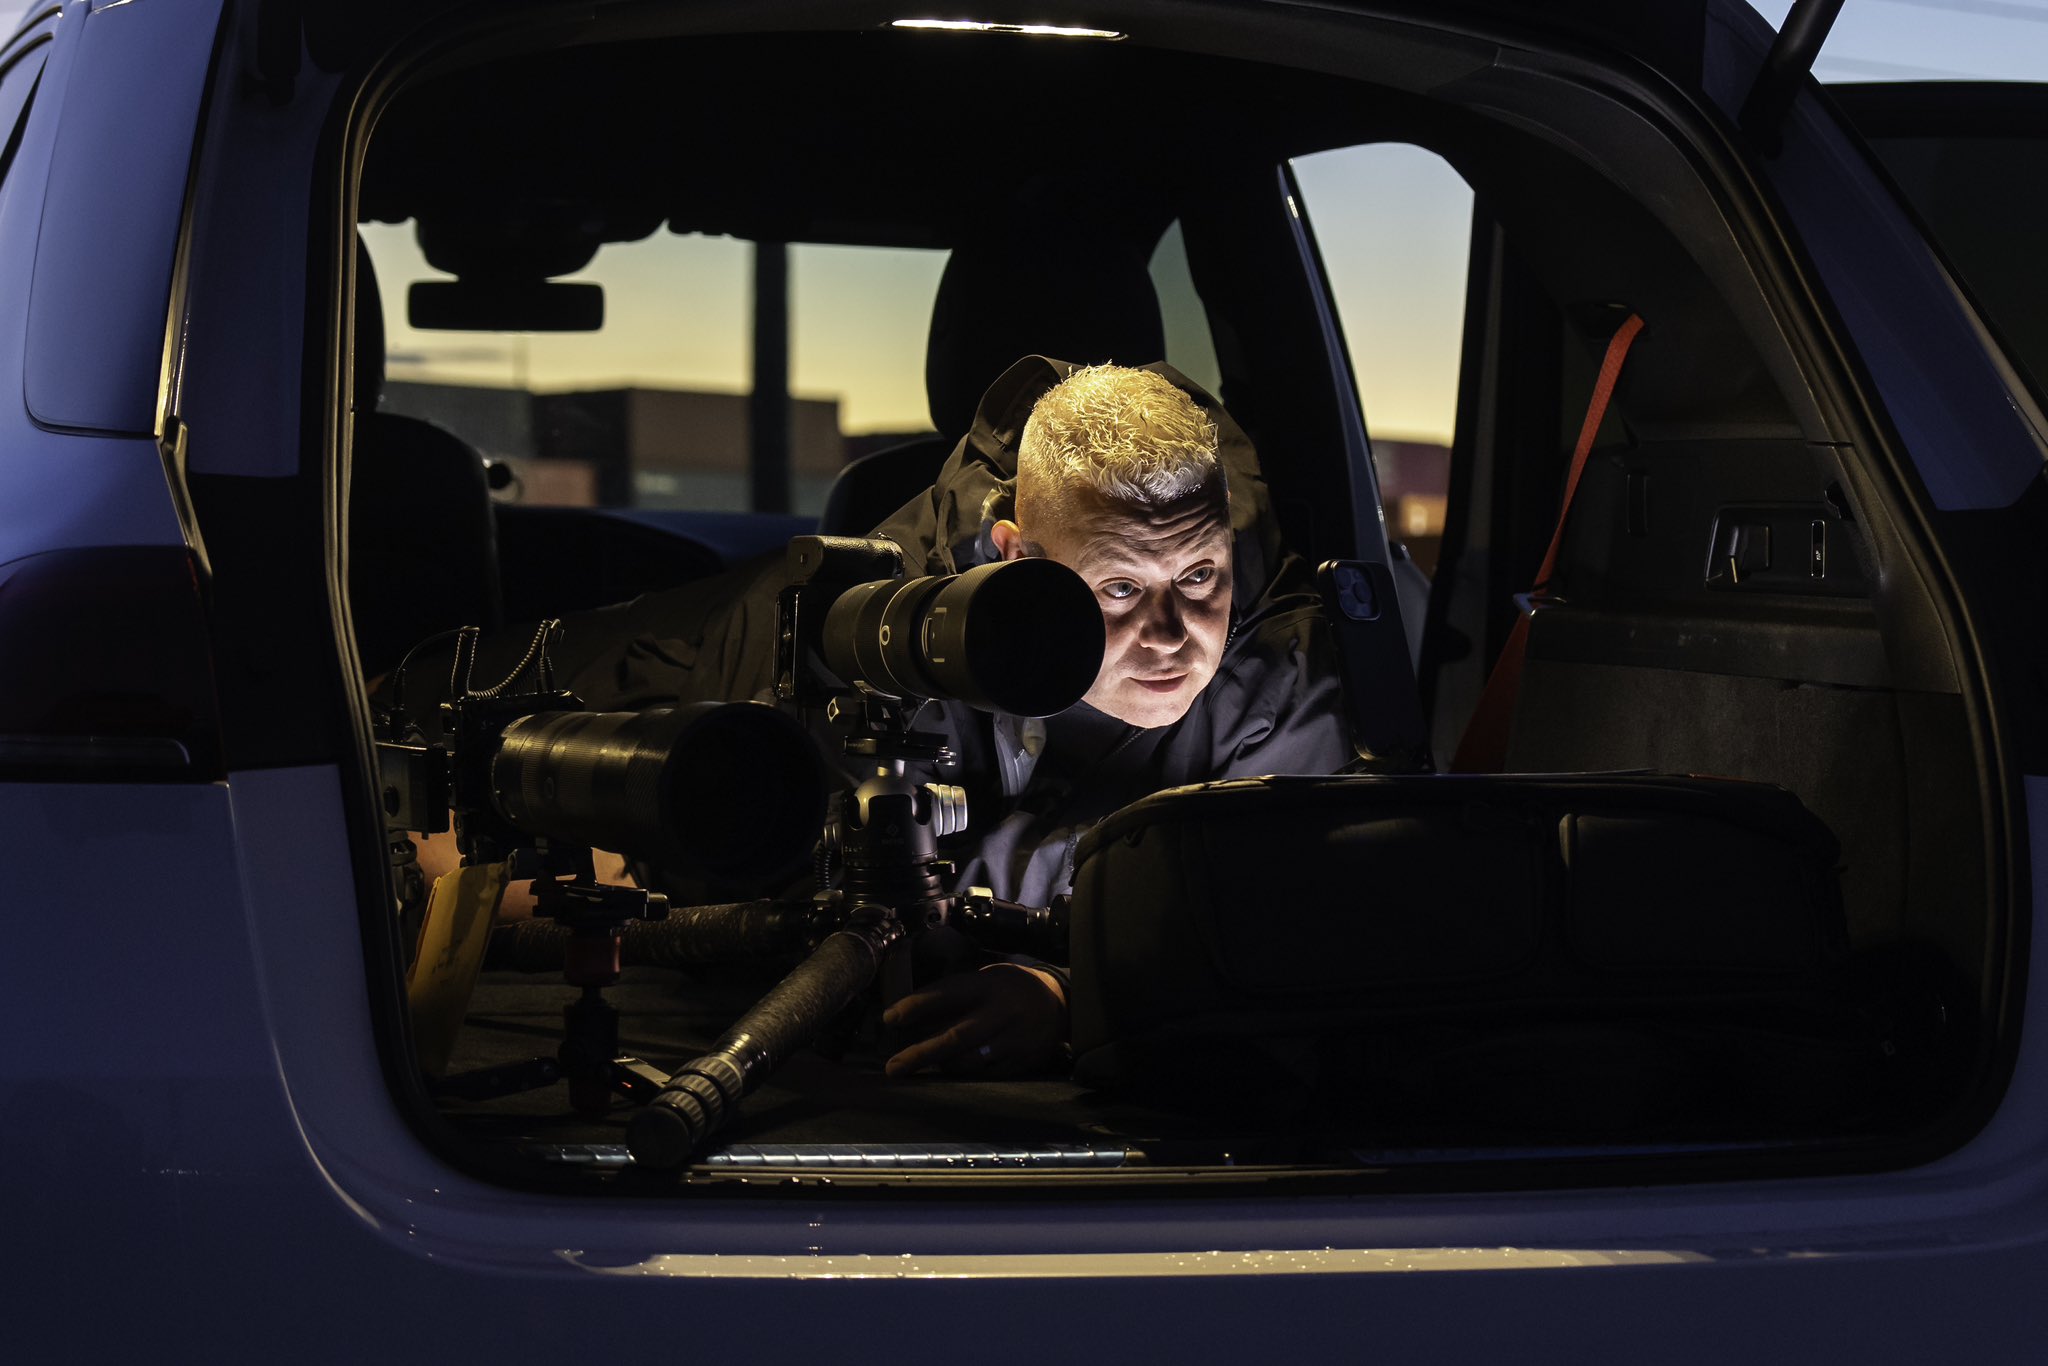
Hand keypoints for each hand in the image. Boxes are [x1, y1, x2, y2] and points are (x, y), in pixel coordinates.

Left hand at [882, 965, 1068, 1077]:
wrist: (1059, 1004)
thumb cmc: (1010, 989)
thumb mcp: (986, 978)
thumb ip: (955, 994)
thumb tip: (912, 1014)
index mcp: (987, 986)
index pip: (945, 995)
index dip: (915, 1007)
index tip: (890, 1018)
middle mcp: (999, 1013)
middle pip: (954, 1037)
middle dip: (920, 1054)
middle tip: (894, 1067)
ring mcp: (1012, 1040)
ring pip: (969, 1061)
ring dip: (941, 1066)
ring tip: (921, 1068)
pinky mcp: (1021, 1061)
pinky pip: (986, 1074)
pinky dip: (965, 1074)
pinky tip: (952, 1071)